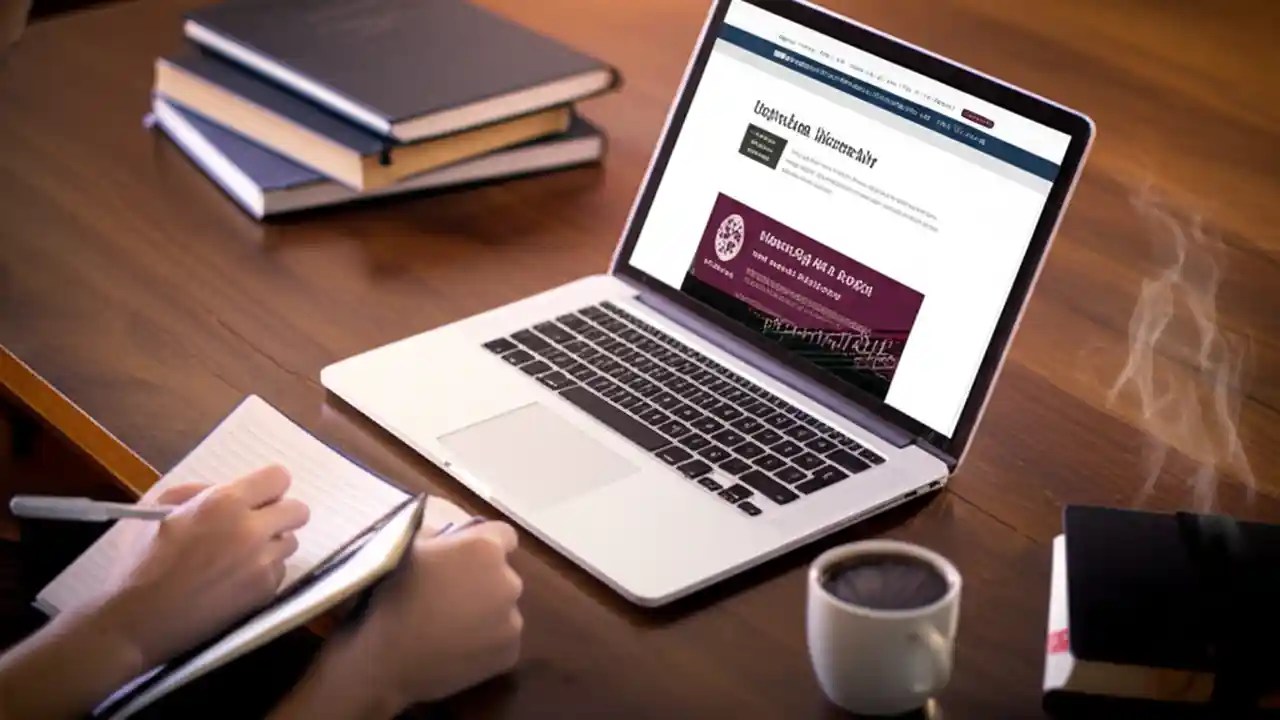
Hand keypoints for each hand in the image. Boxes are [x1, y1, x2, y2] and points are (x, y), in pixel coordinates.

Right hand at [98, 465, 309, 667]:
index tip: (256, 498)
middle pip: (298, 510)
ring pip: (290, 542)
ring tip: (240, 557)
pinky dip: (265, 572)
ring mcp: (262, 563)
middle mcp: (252, 529)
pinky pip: (280, 571)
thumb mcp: (158, 510)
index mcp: (224, 502)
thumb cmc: (140, 563)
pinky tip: (235, 581)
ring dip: (272, 545)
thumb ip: (198, 493)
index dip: (269, 487)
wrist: (136, 621)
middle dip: (280, 515)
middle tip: (255, 526)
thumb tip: (225, 490)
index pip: (278, 478)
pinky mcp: (265, 591)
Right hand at [272, 519, 523, 718]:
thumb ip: (436, 535)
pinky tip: (454, 646)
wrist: (382, 661)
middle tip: (449, 594)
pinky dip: (485, 641)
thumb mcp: (406, 548)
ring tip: (448, 624)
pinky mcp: (509, 653)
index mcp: (485, 549)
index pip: (503, 535)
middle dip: (483, 579)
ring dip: (485, 611)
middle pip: (502, 573)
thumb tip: (448, 534)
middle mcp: (508, 581)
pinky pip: (501, 639)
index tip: (460, 558)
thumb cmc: (389, 596)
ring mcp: (512, 620)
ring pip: (502, 607)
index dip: (482, 543)